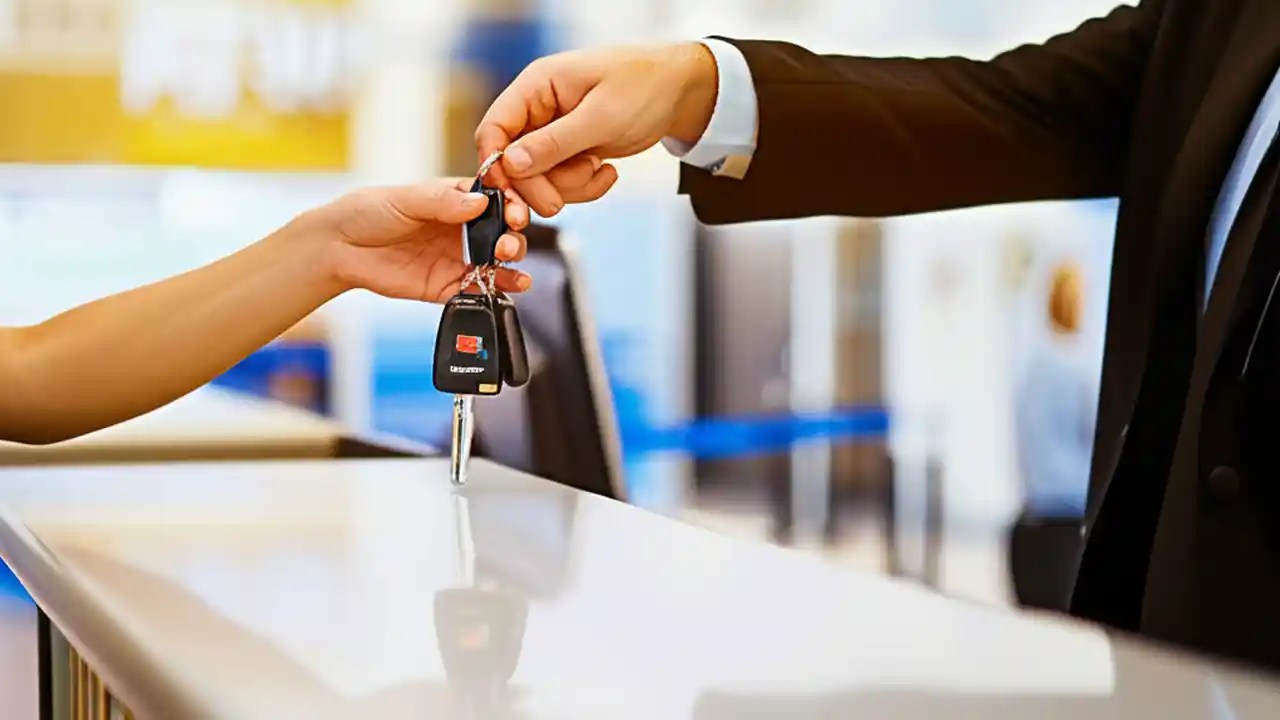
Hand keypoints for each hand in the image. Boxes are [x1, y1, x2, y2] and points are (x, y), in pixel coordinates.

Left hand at [294, 179, 532, 302]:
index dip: (510, 204)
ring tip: (508, 260)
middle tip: (506, 242)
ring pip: (497, 261)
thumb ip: (442, 202)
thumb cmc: (367, 213)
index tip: (514, 211)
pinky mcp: (447, 285)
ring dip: (512, 261)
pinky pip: (479, 289)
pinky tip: (514, 284)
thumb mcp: (405, 199)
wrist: (338, 249)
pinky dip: (500, 288)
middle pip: (502, 231)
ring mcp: (456, 257)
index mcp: (454, 200)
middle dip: (512, 235)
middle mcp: (460, 229)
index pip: (494, 199)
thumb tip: (479, 202)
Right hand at [476, 42, 718, 216]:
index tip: (511, 192)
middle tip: (558, 203)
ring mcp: (554, 134)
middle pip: (513, 163)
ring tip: (599, 169)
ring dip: (569, 186)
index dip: (495, 163)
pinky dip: (585, 187)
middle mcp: (539, 111)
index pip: (494, 128)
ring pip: (539, 179)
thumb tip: (510, 164)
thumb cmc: (644, 87)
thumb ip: (554, 143)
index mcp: (537, 87)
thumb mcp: (600, 117)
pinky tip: (608, 173)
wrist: (681, 93)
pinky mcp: (571, 153)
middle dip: (539, 185)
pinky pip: (563, 184)